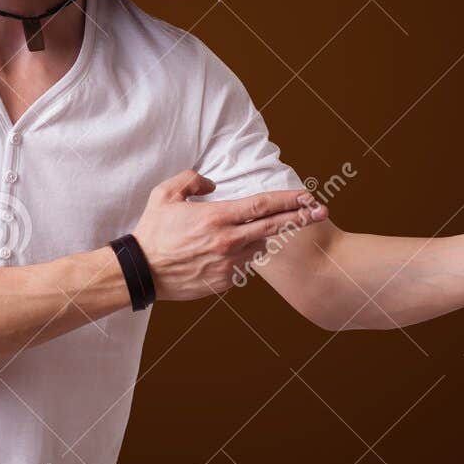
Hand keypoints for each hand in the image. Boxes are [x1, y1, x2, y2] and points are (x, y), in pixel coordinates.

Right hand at [132, 170, 327, 300]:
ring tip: (247, 232)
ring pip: (258, 247)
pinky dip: (242, 255)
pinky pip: (243, 266)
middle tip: (322, 212)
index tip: (308, 196)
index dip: (288, 199)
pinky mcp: (224, 282)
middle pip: (274, 227)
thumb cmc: (152, 232)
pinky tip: (226, 252)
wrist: (142, 272)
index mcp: (217, 218)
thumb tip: (213, 185)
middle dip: (301, 218)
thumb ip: (191, 180)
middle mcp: (228, 241)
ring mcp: (228, 264)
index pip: (262, 205)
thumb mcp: (165, 194)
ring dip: (261, 237)